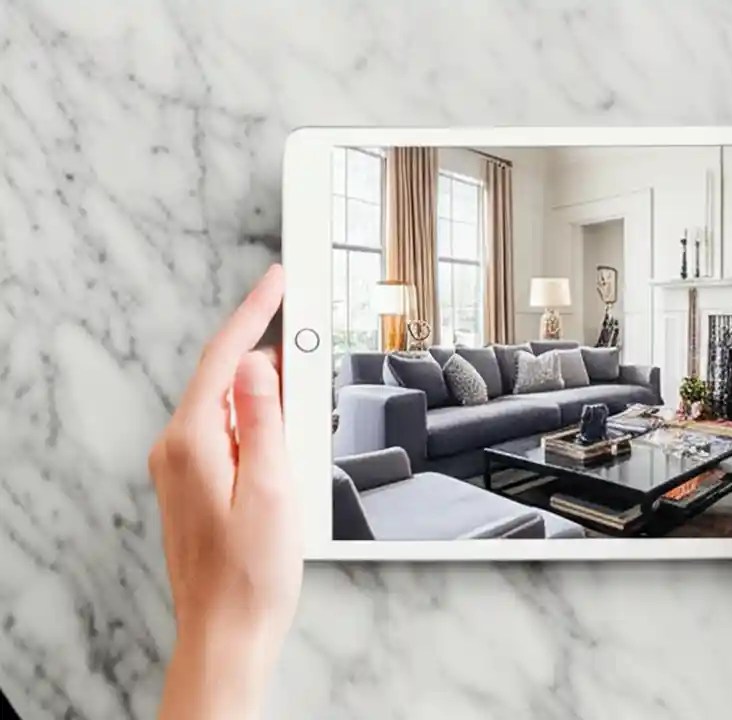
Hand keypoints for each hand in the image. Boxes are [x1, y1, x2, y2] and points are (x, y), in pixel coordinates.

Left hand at [148, 265, 298, 718]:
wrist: (230, 631)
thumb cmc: (252, 573)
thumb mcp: (273, 486)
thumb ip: (263, 418)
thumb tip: (255, 364)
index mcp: (193, 442)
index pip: (224, 358)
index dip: (254, 313)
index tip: (275, 280)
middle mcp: (179, 449)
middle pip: (226, 378)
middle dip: (270, 356)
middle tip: (312, 339)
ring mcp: (184, 468)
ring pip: (231, 408)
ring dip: (270, 398)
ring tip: (310, 409)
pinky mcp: (196, 484)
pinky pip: (228, 434)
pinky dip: (260, 425)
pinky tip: (287, 440)